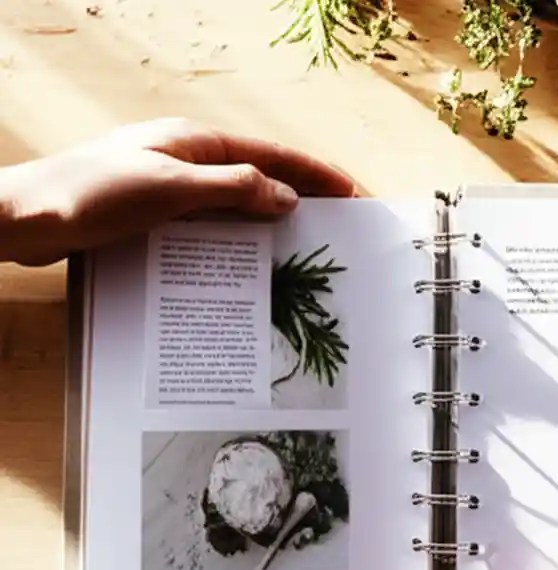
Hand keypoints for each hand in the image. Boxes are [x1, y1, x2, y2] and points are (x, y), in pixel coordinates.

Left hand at [0, 118, 354, 265]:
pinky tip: (247, 263)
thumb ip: (234, 188)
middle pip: (257, 177)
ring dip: (268, 222)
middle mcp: (186, 160)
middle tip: (338, 225)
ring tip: (303, 248)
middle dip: (300, 197)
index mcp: (195, 143)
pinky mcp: (152, 213)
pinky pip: (209, 224)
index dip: (314, 172)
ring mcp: (169, 186)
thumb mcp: (172, 188)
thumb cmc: (92, 193)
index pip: (271, 154)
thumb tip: (287, 195)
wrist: (26, 217)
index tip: (350, 191)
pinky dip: (235, 238)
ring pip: (234, 204)